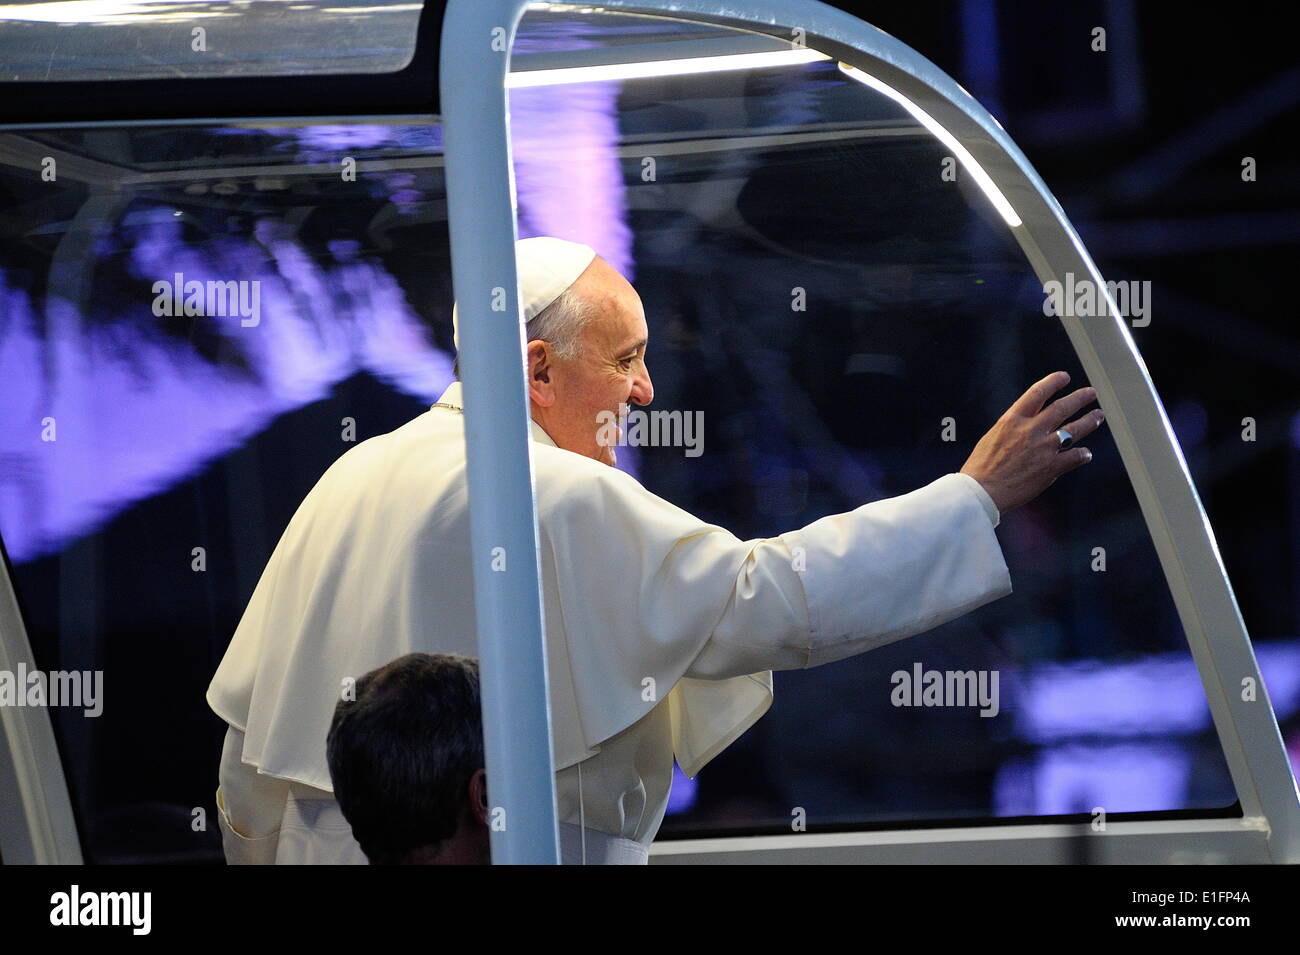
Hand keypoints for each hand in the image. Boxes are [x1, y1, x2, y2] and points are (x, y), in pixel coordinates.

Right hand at [960, 371, 1104, 514]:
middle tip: (1090, 393)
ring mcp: (1042, 448)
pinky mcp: (1050, 468)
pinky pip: (1076, 457)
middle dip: (1079, 398)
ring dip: (1089, 421)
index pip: (1038, 392)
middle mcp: (1030, 430)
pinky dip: (1084, 454)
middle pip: (1062, 407)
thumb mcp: (993, 437)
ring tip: (1098, 416)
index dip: (1054, 382)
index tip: (1064, 377)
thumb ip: (1013, 428)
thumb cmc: (981, 468)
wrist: (981, 492)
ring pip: (1074, 429)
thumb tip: (1028, 423)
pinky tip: (1086, 454)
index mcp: (1012, 420)